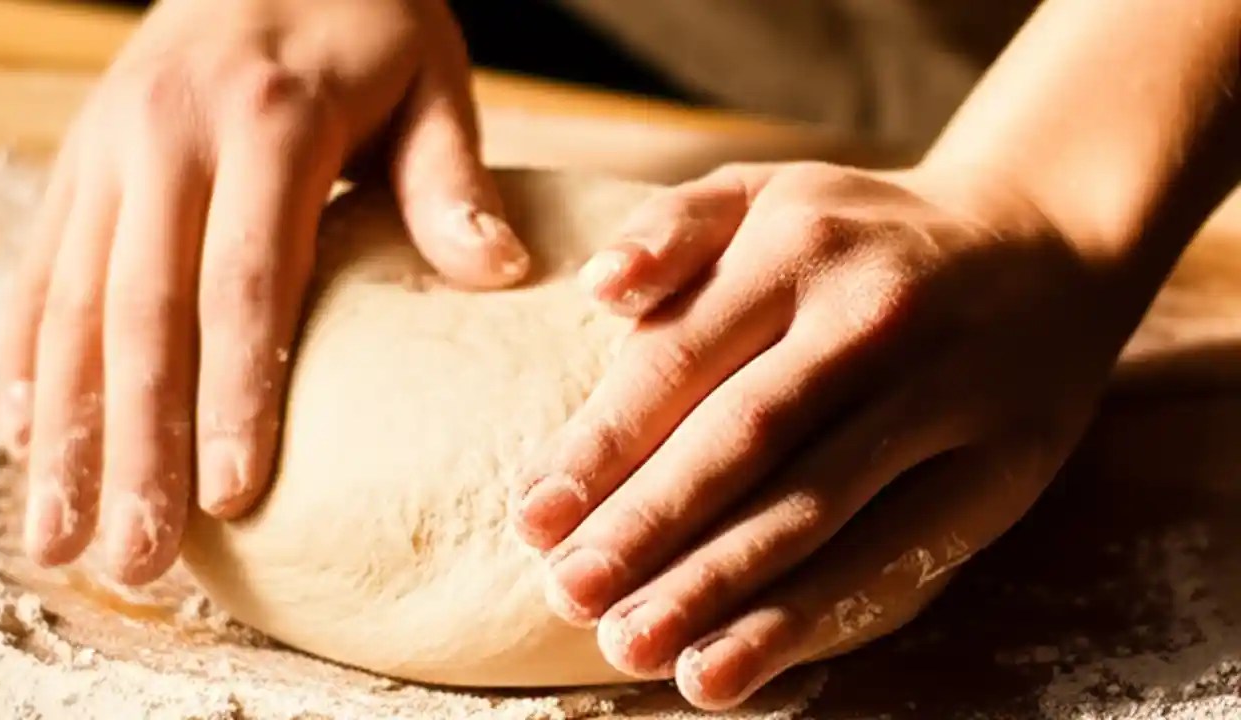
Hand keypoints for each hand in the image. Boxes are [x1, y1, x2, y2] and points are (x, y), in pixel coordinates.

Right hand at [0, 0, 528, 584]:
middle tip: (132, 556)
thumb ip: (451, 178)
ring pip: (72, 305)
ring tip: (65, 537)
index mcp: (265, 119)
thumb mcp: (430, 77)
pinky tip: (21, 442)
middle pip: (141, 312)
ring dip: (65, 428)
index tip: (234, 497)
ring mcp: (108, 149)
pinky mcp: (81, 161)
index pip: (244, 277)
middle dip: (133, 443)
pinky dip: (26, 360)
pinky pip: (40, 272)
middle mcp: (165, 136)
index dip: (233, 391)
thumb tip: (501, 275)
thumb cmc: (368, 18)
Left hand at [515, 161, 1146, 708]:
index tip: (533, 521)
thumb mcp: (766, 193)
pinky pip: (893, 555)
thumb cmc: (863, 233)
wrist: (1043, 241)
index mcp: (795, 247)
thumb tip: (600, 288)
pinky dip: (807, 618)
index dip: (601, 447)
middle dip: (647, 527)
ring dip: (716, 588)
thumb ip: (674, 229)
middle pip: (743, 441)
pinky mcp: (999, 470)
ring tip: (634, 646)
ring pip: (813, 508)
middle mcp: (870, 318)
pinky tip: (733, 664)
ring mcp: (943, 396)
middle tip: (569, 596)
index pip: (679, 360)